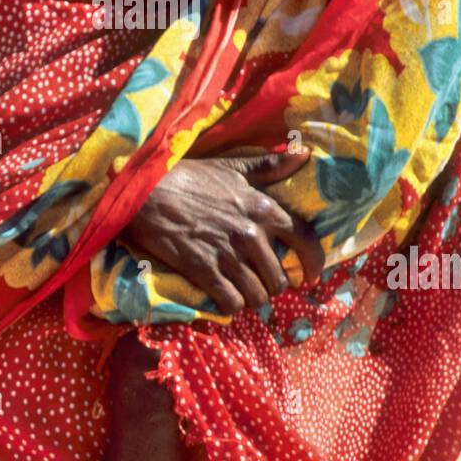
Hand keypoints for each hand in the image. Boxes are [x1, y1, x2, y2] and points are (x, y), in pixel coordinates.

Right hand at [124, 149, 323, 315]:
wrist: (146, 192)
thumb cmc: (189, 177)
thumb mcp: (232, 166)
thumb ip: (270, 166)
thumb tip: (304, 155)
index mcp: (263, 208)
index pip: (305, 240)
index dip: (314, 263)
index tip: (311, 277)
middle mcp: (251, 234)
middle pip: (279, 279)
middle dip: (272, 285)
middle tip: (261, 282)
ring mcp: (228, 255)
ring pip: (257, 296)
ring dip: (252, 297)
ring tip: (243, 291)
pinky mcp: (204, 271)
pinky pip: (232, 303)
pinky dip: (231, 306)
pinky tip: (224, 298)